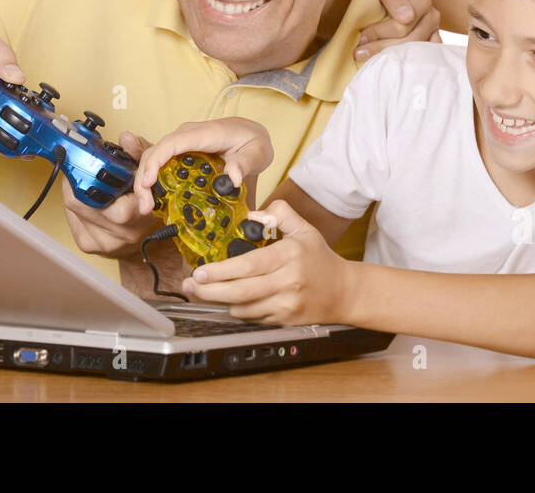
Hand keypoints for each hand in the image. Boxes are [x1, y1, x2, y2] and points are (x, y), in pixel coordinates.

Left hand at [62, 130, 163, 258]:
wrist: (156, 237)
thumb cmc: (156, 203)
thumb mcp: (152, 171)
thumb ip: (139, 153)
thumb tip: (125, 138)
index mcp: (133, 213)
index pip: (92, 192)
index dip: (83, 173)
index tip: (82, 160)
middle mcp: (116, 232)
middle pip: (76, 201)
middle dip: (76, 181)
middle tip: (81, 168)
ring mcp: (102, 242)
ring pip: (71, 210)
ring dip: (75, 194)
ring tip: (87, 184)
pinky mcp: (90, 246)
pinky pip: (72, 221)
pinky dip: (76, 208)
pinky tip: (88, 201)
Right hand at [130, 117, 272, 215]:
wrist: (251, 135)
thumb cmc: (253, 142)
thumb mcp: (257, 153)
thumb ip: (245, 163)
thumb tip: (232, 177)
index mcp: (205, 134)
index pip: (172, 143)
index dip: (156, 161)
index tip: (148, 183)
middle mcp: (187, 135)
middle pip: (155, 152)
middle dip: (144, 179)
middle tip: (145, 207)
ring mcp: (181, 143)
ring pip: (153, 158)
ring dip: (144, 183)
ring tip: (146, 208)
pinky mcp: (180, 153)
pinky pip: (159, 164)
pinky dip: (152, 182)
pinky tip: (154, 201)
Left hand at [182, 200, 355, 324]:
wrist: (343, 292)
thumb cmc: (320, 259)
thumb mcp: (304, 228)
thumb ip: (280, 213)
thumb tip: (253, 215)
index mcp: (290, 256)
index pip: (249, 265)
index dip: (221, 271)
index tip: (200, 271)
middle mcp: (288, 282)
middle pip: (240, 291)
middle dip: (210, 291)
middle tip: (191, 285)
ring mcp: (286, 304)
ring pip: (243, 308)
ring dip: (221, 301)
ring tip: (205, 291)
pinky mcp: (284, 320)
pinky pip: (252, 318)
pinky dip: (238, 310)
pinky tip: (230, 300)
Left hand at [356, 0, 440, 63]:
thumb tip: (407, 18)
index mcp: (422, 0)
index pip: (402, 26)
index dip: (378, 34)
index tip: (360, 39)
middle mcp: (432, 15)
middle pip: (409, 40)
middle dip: (381, 47)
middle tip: (358, 52)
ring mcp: (433, 31)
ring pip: (414, 51)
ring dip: (390, 56)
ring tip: (367, 58)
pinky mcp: (430, 42)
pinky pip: (421, 57)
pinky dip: (404, 61)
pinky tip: (387, 62)